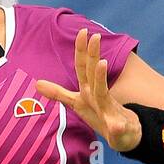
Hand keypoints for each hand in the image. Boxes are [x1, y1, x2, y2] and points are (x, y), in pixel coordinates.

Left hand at [35, 28, 140, 151]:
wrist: (126, 132)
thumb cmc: (99, 114)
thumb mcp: (76, 103)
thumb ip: (59, 93)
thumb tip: (37, 83)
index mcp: (88, 90)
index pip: (82, 67)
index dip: (81, 50)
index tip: (82, 30)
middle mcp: (99, 96)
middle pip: (93, 73)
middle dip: (93, 54)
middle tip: (94, 36)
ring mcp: (110, 111)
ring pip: (104, 94)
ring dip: (101, 78)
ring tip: (101, 63)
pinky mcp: (118, 128)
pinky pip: (117, 127)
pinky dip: (116, 126)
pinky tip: (116, 126)